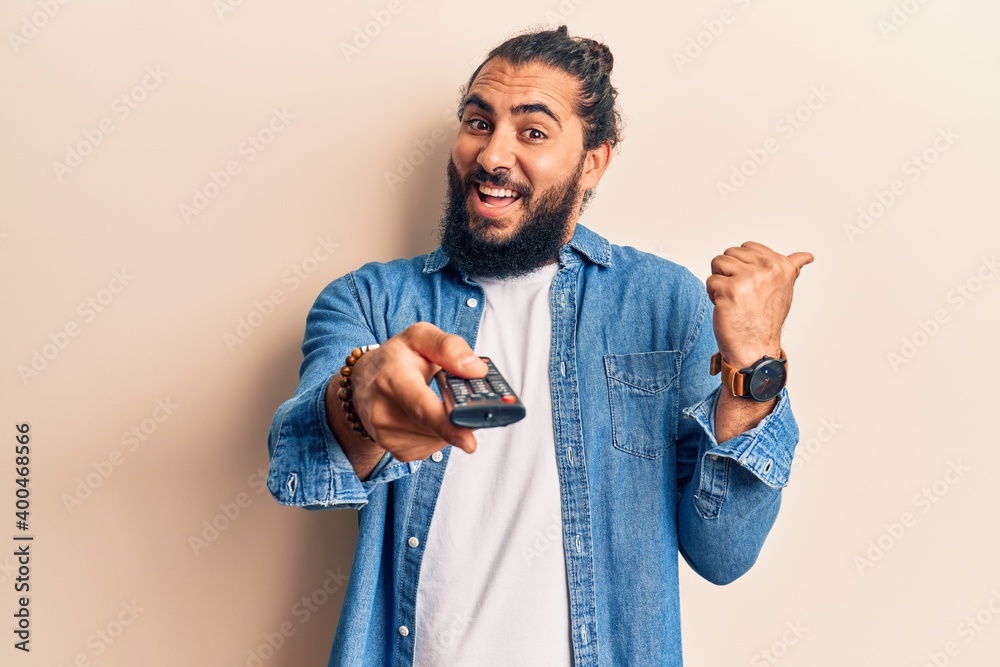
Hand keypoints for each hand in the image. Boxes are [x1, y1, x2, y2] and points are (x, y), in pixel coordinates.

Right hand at [344, 322, 487, 462]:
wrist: (364, 381)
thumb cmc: (395, 358)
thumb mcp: (419, 337)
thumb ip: (449, 347)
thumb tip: (477, 371)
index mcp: (393, 379)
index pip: (421, 407)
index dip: (447, 426)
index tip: (470, 442)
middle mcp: (384, 411)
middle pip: (436, 427)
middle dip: (462, 418)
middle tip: (475, 405)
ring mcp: (388, 436)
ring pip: (440, 439)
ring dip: (451, 424)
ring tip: (440, 401)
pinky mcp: (397, 451)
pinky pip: (433, 446)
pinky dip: (441, 433)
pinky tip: (432, 416)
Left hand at [706, 241, 812, 368]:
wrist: (756, 348)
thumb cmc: (767, 319)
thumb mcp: (785, 289)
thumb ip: (791, 268)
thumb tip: (807, 256)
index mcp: (781, 265)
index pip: (747, 247)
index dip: (742, 266)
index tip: (751, 285)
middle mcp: (767, 269)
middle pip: (729, 253)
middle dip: (729, 273)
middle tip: (741, 294)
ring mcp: (748, 279)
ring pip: (718, 264)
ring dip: (720, 282)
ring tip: (733, 299)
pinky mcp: (730, 290)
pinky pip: (710, 281)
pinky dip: (713, 295)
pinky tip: (727, 307)